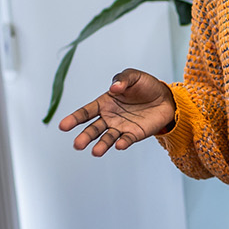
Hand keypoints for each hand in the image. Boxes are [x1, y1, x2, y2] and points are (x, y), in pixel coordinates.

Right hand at [58, 68, 175, 155]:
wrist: (165, 97)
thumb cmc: (145, 86)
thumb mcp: (133, 76)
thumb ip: (122, 79)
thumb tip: (114, 88)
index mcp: (104, 103)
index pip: (86, 112)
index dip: (74, 118)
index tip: (63, 126)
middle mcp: (109, 118)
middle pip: (93, 129)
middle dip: (85, 137)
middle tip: (77, 145)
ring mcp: (121, 127)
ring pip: (107, 138)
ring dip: (101, 145)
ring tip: (95, 152)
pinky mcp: (134, 134)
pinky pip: (126, 140)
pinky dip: (122, 143)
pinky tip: (119, 145)